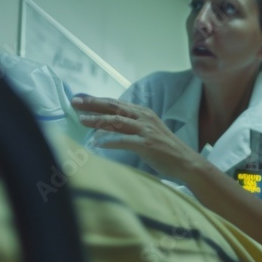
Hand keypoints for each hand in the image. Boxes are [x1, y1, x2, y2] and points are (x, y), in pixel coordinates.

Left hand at [72, 95, 198, 178]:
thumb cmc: (166, 150)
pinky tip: (97, 143)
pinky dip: (109, 141)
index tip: (80, 99)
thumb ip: (132, 126)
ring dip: (97, 120)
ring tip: (82, 121)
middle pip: (114, 107)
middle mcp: (144, 118)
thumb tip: (110, 124)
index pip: (116, 103)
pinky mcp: (147, 145)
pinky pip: (124, 140)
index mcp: (144, 113)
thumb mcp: (149, 132)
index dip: (97, 100)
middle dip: (92, 104)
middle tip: (75, 103)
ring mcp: (146, 130)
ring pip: (117, 121)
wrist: (187, 163)